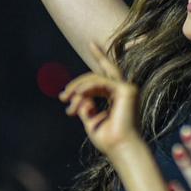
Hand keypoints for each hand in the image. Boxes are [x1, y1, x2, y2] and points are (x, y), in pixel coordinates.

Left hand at [58, 43, 139, 157]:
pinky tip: (76, 96)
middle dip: (79, 81)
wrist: (120, 148)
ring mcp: (128, 89)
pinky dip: (86, 88)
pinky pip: (100, 82)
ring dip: (77, 90)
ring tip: (66, 102)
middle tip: (63, 95)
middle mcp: (125, 90)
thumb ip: (86, 106)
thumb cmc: (108, 139)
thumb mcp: (91, 120)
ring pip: (95, 79)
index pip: (106, 74)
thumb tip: (79, 97)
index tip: (91, 43)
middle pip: (99, 75)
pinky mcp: (126, 90)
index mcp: (119, 96)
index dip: (100, 56)